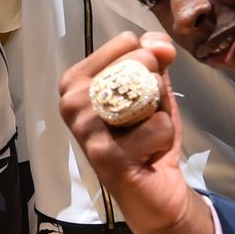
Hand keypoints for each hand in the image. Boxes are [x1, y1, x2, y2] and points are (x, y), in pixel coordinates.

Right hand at [60, 32, 213, 233]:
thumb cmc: (147, 136)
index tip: (139, 93)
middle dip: (155, 89)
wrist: (154, 191)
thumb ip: (155, 59)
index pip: (126, 42)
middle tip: (142, 120)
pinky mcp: (103, 154)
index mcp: (75, 81)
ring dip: (159, 116)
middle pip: (138, 62)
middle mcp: (71, 101)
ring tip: (143, 138)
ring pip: (148, 93)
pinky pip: (157, 127)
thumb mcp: (153, 89)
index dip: (148, 62)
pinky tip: (146, 155)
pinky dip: (164, 140)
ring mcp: (84, 128)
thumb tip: (160, 44)